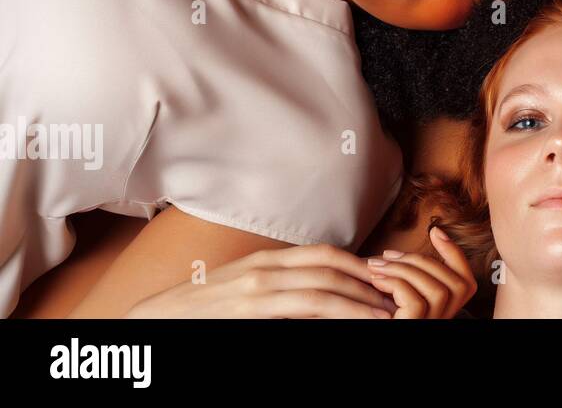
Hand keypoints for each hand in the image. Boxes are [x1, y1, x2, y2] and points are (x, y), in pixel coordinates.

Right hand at [125, 244, 397, 318]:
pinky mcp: (248, 312)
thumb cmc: (199, 312)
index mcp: (266, 262)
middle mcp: (264, 271)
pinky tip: (351, 322)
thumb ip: (278, 287)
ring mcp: (255, 292)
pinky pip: (300, 311)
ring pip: (322, 291)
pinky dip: (332, 315)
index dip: (360, 265)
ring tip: (384, 314)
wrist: (149, 322)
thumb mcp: (242, 288)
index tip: (384, 279)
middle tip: (396, 296)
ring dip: (359, 302)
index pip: (326, 255)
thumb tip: (317, 293)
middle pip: (331, 269)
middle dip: (368, 283)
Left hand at [366, 226, 477, 318]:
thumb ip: (407, 278)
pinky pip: (415, 302)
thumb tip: (412, 244)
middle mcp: (442, 321)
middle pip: (454, 283)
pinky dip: (395, 284)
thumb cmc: (369, 313)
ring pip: (437, 290)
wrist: (349, 329)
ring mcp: (430, 326)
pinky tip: (376, 281)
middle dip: (421, 259)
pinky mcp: (414, 328)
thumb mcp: (394, 295)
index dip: (455, 253)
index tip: (435, 231)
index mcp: (442, 311)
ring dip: (404, 269)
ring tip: (376, 266)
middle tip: (387, 254)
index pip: (466, 282)